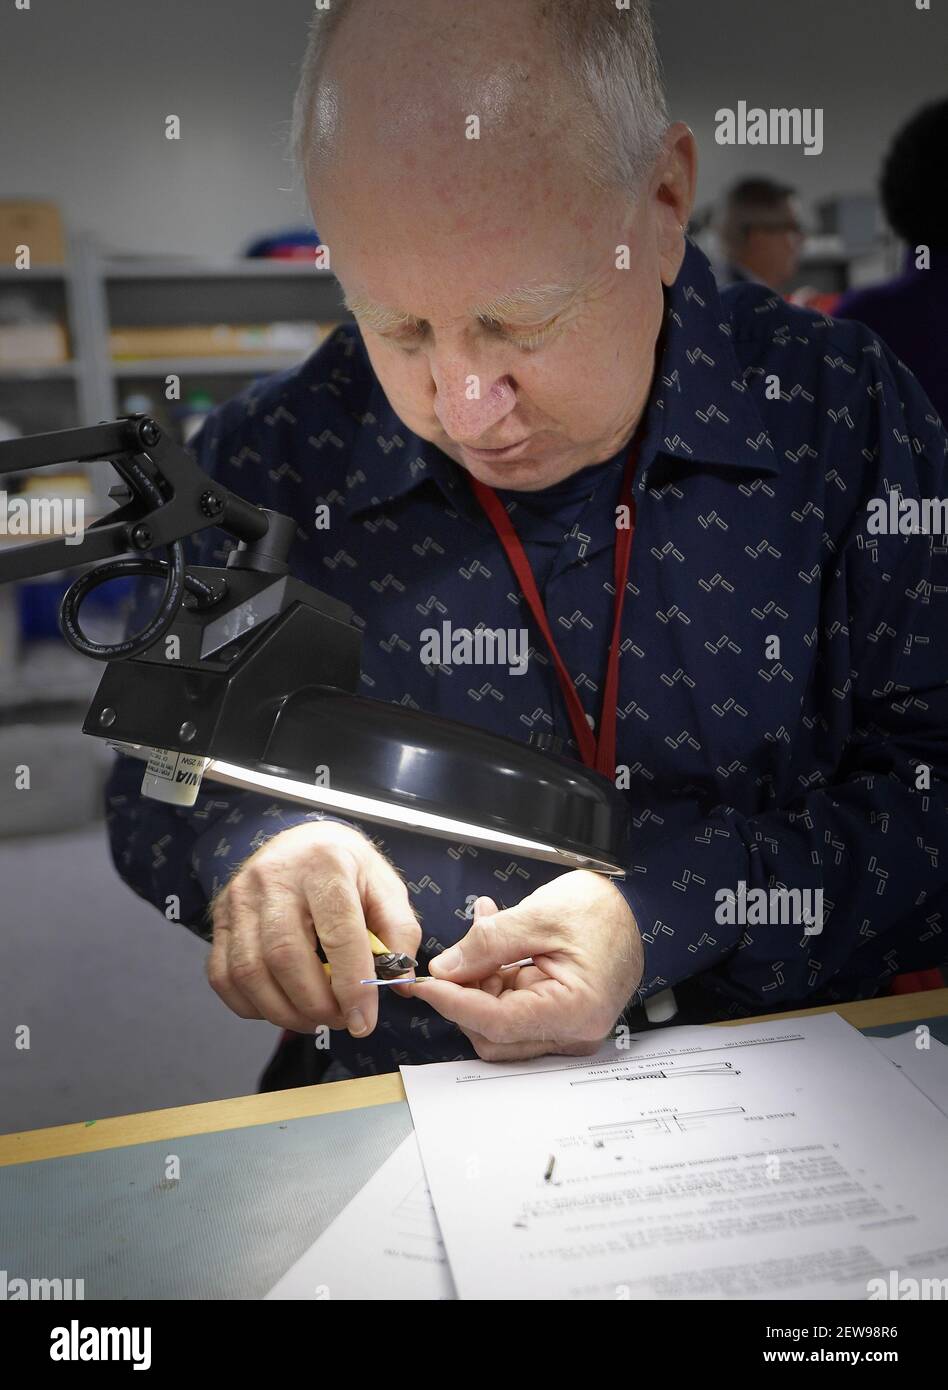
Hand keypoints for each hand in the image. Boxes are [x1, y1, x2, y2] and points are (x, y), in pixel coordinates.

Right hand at [206, 821, 419, 1037]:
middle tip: (339, 1020)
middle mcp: (275, 878)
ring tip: (314, 1018)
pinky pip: (224, 976)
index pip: (338, 932)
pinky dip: (252, 1006)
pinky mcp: (219, 919)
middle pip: (285, 956)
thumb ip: (400, 932)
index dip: (351, 984)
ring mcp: (239, 898)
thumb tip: (397, 982)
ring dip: (284, 1012)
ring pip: (250, 971)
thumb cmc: (345, 867)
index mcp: (325, 864)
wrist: (300, 841)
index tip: (363, 1021)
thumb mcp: (385, 885)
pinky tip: (281, 1006)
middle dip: (315, 1004)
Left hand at [405, 870, 642, 1060]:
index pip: (497, 1021)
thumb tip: (445, 970)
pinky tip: (496, 940)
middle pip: (494, 1031)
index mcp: (575, 1010)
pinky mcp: (560, 1019)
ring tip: (483, 928)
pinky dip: (497, 978)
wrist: (636, 903)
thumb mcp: (538, 916)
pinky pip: (514, 1009)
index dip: (454, 1003)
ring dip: (481, 980)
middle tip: (456, 951)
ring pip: (499, 1022)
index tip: (423, 985)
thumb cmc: (600, 909)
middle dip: (467, 992)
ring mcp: (567, 1029)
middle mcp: (573, 1031)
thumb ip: (487, 944)